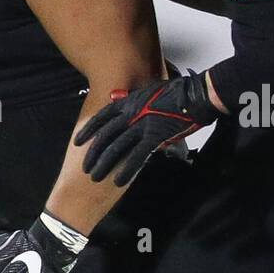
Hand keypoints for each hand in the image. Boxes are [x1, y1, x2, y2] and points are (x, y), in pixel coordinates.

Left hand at [75, 74, 218, 187]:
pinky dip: (126, 170)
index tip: (78, 142)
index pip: (101, 118)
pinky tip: (118, 181)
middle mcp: (130, 114)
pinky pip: (136, 156)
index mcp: (128, 103)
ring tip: (95, 177)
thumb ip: (132, 98)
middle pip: (104, 136)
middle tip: (85, 168)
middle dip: (93, 154)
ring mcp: (141, 125)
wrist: (195, 95)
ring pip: (116, 148)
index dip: (88, 131)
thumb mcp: (148, 91)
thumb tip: (118, 100)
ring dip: (104, 165)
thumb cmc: (175, 93)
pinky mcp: (154, 136)